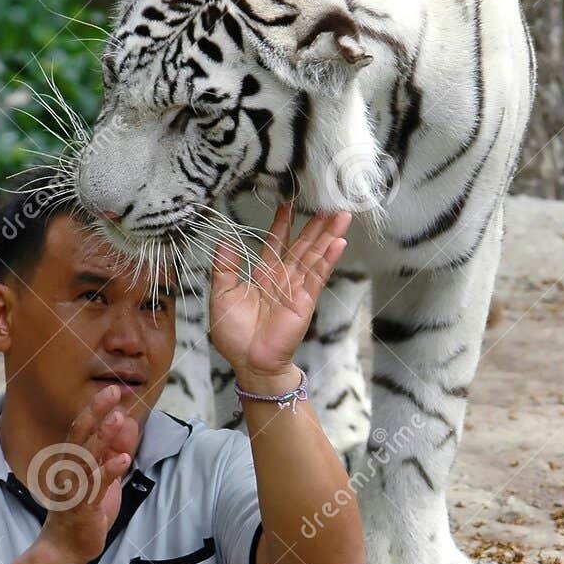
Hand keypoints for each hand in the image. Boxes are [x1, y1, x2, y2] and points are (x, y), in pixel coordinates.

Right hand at [38, 384, 139, 563]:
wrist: (65, 548)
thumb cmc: (84, 511)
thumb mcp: (102, 477)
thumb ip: (113, 452)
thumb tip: (126, 425)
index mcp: (72, 460)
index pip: (82, 428)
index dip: (96, 408)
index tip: (112, 390)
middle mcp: (69, 469)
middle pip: (80, 434)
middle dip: (97, 411)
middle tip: (113, 391)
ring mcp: (74, 487)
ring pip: (87, 456)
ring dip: (103, 436)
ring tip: (119, 418)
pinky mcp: (82, 507)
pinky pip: (95, 486)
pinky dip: (108, 471)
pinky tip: (124, 460)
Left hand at [209, 199, 351, 383]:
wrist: (249, 361)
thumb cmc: (234, 333)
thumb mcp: (221, 294)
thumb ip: (224, 267)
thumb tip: (225, 240)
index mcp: (263, 275)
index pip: (276, 243)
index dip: (282, 223)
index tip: (288, 203)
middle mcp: (283, 278)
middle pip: (302, 245)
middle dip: (315, 225)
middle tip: (328, 202)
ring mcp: (297, 288)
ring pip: (314, 255)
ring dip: (328, 235)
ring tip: (341, 215)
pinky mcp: (305, 300)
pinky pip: (318, 276)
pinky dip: (329, 259)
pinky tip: (339, 243)